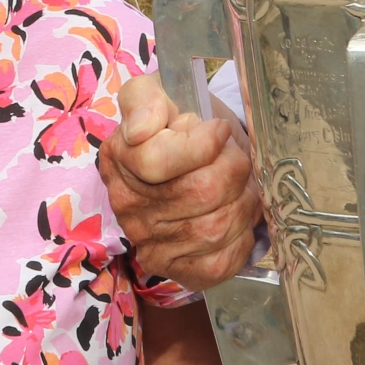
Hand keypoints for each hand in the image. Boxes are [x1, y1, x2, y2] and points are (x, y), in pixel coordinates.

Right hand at [101, 76, 261, 290]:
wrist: (201, 158)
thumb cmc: (183, 126)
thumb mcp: (159, 94)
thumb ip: (144, 99)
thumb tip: (141, 129)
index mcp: (121, 159)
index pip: (157, 160)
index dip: (202, 144)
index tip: (218, 130)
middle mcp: (128, 207)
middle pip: (201, 192)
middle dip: (234, 169)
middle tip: (237, 159)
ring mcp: (152, 244)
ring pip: (217, 226)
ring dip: (243, 201)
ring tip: (241, 186)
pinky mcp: (179, 271)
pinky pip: (222, 263)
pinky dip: (242, 238)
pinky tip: (238, 218)